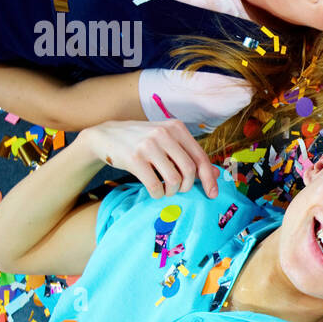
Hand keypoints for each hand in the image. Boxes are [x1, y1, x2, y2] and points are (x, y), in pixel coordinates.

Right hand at [80, 119, 218, 198]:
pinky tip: (155, 191)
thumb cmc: (142, 141)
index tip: (213, 193)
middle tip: (180, 190)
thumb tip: (216, 174)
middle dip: (187, 186)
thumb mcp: (167, 140)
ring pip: (174, 179)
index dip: (209, 178)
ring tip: (166, 189)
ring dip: (172, 191)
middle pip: (189, 170)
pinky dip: (158, 194)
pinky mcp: (134, 158)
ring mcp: (148, 145)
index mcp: (176, 128)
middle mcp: (163, 133)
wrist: (106, 136)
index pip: (200, 156)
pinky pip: (155, 185)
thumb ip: (189, 154)